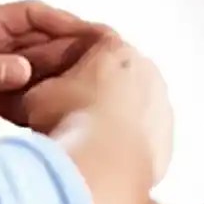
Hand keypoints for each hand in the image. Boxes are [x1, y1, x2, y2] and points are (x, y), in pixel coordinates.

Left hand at [0, 0, 107, 135]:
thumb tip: (23, 67)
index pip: (32, 14)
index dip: (62, 20)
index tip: (89, 32)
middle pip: (43, 39)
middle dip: (73, 45)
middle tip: (106, 55)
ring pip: (41, 64)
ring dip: (66, 70)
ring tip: (98, 79)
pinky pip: (31, 89)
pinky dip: (51, 93)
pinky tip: (71, 101)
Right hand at [22, 33, 173, 184]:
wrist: (102, 161)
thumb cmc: (73, 122)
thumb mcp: (38, 95)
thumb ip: (43, 86)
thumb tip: (39, 97)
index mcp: (115, 48)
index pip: (91, 41)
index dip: (67, 58)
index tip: (54, 74)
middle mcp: (145, 71)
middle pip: (116, 72)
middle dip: (94, 87)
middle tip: (68, 108)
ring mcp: (160, 105)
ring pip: (133, 104)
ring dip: (113, 114)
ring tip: (85, 135)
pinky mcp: (165, 138)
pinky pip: (143, 134)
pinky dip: (126, 140)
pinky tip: (105, 153)